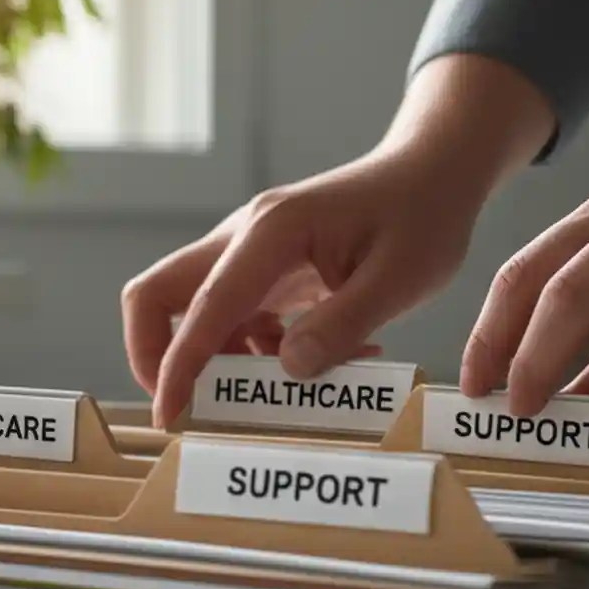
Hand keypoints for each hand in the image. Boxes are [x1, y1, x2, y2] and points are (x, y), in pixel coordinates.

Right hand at [123, 147, 485, 427]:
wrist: (430, 172)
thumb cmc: (421, 215)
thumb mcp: (399, 279)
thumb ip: (341, 325)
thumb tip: (287, 371)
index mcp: (271, 233)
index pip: (203, 307)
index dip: (178, 366)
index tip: (168, 416)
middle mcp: (243, 239)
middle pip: (159, 296)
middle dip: (159, 356)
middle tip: (190, 409)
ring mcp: (249, 256)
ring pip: (198, 316)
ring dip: (221, 364)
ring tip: (289, 394)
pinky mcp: (264, 272)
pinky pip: (236, 321)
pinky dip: (259, 354)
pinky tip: (318, 362)